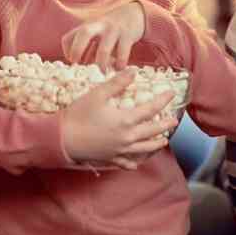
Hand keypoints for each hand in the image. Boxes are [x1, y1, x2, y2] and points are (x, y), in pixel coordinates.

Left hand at [61, 2, 144, 70]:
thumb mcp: (94, 33)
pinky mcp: (127, 35)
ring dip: (101, 64)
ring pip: (104, 49)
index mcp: (86, 27)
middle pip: (83, 34)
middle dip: (78, 51)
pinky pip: (122, 52)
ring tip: (103, 73)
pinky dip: (120, 63)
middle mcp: (98, 26)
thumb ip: (86, 48)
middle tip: (80, 66)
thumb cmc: (110, 30)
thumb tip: (81, 69)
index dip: (67, 52)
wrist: (132, 15)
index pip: (68, 38)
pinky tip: (119, 68)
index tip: (73, 62)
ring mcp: (113, 30)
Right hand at [62, 70, 176, 169]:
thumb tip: (133, 71)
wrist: (61, 139)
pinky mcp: (111, 159)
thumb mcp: (97, 94)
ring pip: (144, 149)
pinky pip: (127, 162)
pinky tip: (137, 162)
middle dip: (165, 125)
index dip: (163, 100)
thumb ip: (117, 83)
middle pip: (152, 131)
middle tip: (174, 121)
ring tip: (163, 141)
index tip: (171, 94)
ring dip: (156, 144)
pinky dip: (134, 162)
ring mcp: (120, 150)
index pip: (151, 109)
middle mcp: (128, 137)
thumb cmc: (78, 115)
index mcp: (126, 120)